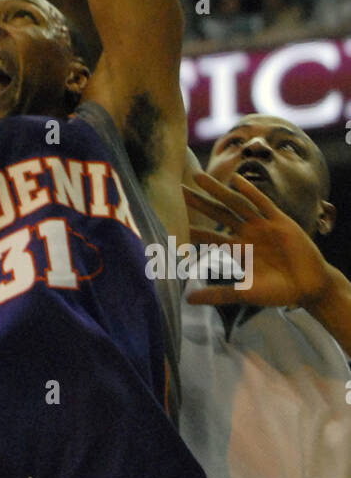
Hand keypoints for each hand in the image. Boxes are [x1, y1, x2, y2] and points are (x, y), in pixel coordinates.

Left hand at [182, 170, 332, 310]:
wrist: (309, 288)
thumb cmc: (278, 293)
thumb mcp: (244, 294)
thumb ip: (217, 295)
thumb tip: (187, 300)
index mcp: (236, 250)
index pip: (208, 236)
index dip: (190, 228)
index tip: (169, 219)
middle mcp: (246, 234)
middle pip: (217, 213)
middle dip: (198, 201)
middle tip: (177, 188)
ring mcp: (262, 225)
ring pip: (235, 203)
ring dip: (218, 190)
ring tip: (198, 177)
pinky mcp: (279, 221)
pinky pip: (262, 203)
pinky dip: (250, 191)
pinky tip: (236, 180)